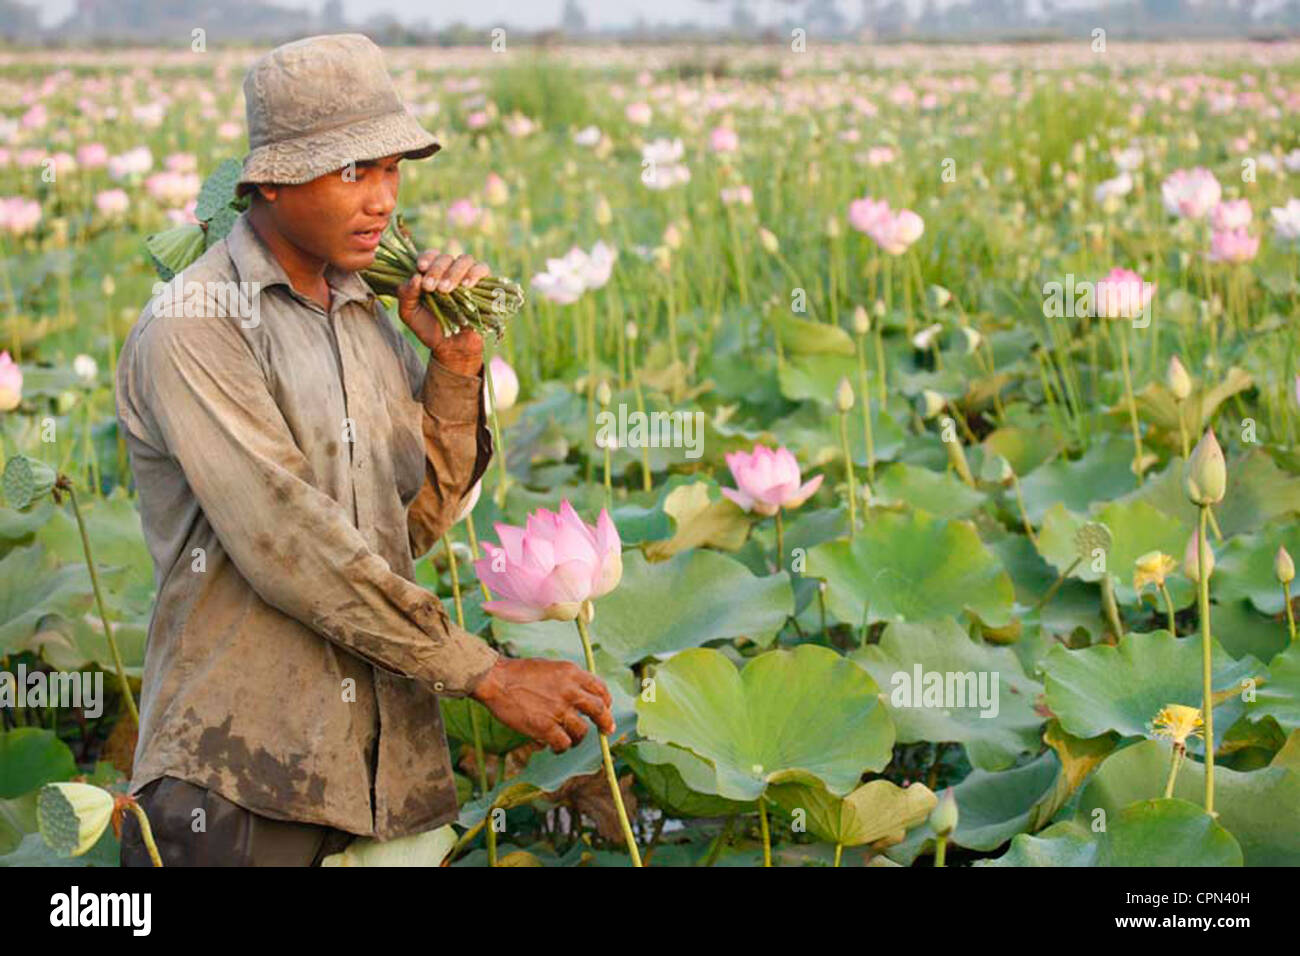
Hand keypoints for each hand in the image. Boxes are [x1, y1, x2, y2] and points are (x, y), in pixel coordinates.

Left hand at [395, 251, 490, 375]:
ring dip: (454, 272)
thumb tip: (415, 277)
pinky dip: (475, 274)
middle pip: (446, 257)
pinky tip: (467, 286)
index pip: (430, 255)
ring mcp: (467, 276)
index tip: (421, 268)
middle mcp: (450, 271)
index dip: (426, 258)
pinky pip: (483, 269)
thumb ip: (406, 295)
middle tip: (431, 287)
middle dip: (437, 269)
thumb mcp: (410, 314)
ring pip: (465, 260)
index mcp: (431, 273)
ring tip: (446, 290)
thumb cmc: (429, 329)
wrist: (452, 347)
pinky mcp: (484, 285)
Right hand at [470, 657, 614, 753]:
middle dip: (605, 722)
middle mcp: (570, 691)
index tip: (606, 709)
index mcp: (572, 673)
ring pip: (582, 731)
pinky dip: (561, 747)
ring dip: (578, 738)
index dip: (606, 701)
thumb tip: (581, 695)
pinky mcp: (545, 727)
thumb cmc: (519, 673)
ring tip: (570, 741)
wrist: (496, 680)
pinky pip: (563, 743)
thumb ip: (568, 680)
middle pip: (599, 710)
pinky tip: (555, 747)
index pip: (600, 688)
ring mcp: (558, 710)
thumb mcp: (550, 667)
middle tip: (607, 731)